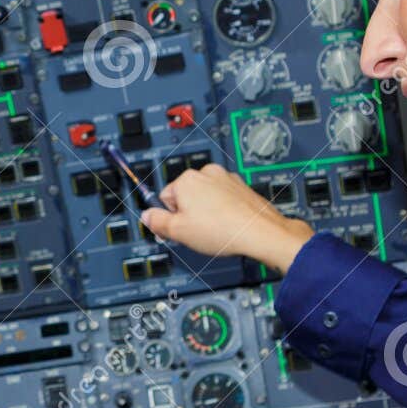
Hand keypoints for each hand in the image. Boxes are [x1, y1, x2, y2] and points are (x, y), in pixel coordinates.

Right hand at [141, 164, 315, 272]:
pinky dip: (222, 210)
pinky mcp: (240, 187)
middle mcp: (206, 174)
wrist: (260, 232)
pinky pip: (222, 198)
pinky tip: (226, 225)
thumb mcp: (178, 232)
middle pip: (185, 196)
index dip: (169, 218)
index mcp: (186, 180)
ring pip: (205, 197)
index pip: (164, 198)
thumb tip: (147, 215)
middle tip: (195, 233)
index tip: (176, 232)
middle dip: (187, 214)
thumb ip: (157, 222)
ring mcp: (225, 179)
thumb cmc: (222, 229)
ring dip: (205, 212)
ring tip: (213, 231)